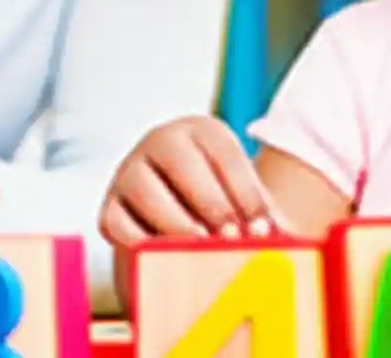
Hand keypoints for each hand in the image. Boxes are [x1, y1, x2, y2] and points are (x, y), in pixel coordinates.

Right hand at [98, 116, 276, 249]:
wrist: (190, 223)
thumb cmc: (228, 210)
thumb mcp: (247, 203)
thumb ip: (263, 218)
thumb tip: (279, 243)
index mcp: (202, 131)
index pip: (223, 151)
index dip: (246, 192)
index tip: (263, 229)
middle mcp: (161, 141)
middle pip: (180, 161)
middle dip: (211, 204)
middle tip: (233, 239)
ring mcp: (130, 171)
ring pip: (144, 189)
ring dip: (175, 222)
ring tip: (202, 251)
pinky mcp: (110, 207)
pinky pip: (115, 223)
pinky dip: (139, 242)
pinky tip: (166, 260)